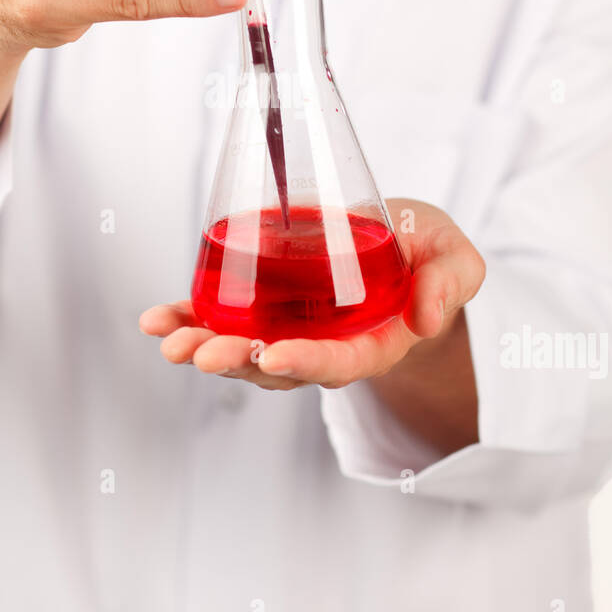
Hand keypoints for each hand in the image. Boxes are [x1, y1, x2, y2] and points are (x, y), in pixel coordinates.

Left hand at [139, 199, 485, 392]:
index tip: (275, 357)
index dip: (307, 362)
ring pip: (243, 349)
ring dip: (202, 346)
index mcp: (375, 343)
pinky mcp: (265, 308)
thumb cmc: (429, 254)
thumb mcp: (456, 259)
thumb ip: (449, 283)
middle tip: (202, 355)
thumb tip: (427, 319)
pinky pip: (223, 319)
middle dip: (238, 363)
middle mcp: (326, 346)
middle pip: (278, 366)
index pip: (341, 362)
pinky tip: (155, 319)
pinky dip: (188, 319)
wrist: (402, 246)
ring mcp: (291, 330)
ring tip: (167, 339)